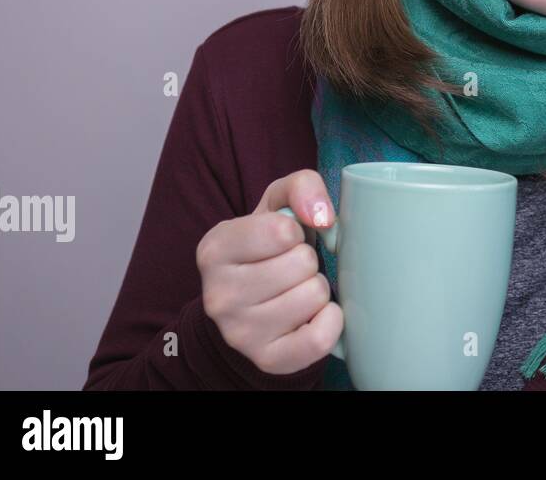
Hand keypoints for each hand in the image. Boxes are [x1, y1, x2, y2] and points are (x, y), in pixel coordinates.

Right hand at [196, 169, 342, 375]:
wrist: (254, 304)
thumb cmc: (271, 246)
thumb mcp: (278, 203)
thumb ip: (301, 186)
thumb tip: (323, 216)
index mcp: (214, 249)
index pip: (283, 230)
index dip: (297, 230)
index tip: (284, 239)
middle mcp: (218, 295)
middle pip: (303, 263)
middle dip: (308, 261)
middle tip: (291, 268)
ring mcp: (240, 333)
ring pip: (314, 296)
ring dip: (317, 289)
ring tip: (296, 290)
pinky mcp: (267, 359)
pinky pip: (321, 337)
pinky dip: (331, 321)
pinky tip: (313, 315)